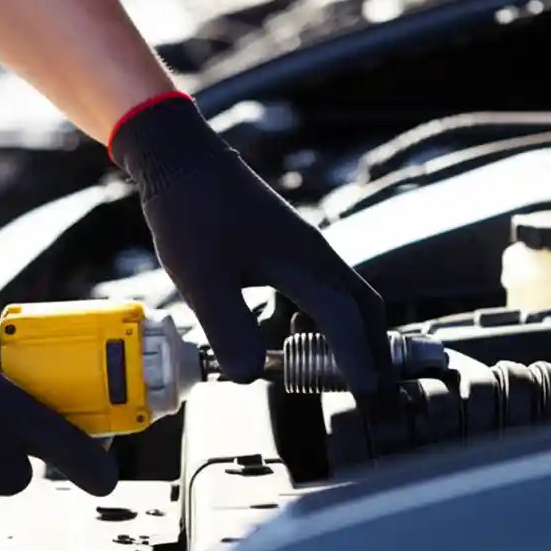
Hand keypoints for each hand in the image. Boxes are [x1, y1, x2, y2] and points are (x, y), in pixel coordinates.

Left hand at [110, 94, 392, 392]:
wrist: (179, 158)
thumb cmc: (191, 213)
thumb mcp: (204, 281)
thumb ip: (229, 330)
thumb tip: (249, 375)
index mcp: (303, 264)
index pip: (346, 321)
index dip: (358, 360)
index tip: (367, 393)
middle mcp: (314, 254)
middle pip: (363, 306)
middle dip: (371, 349)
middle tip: (369, 387)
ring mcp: (302, 246)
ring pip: (345, 295)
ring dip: (350, 331)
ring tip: (337, 367)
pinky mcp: (285, 242)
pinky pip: (323, 284)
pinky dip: (325, 314)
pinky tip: (295, 329)